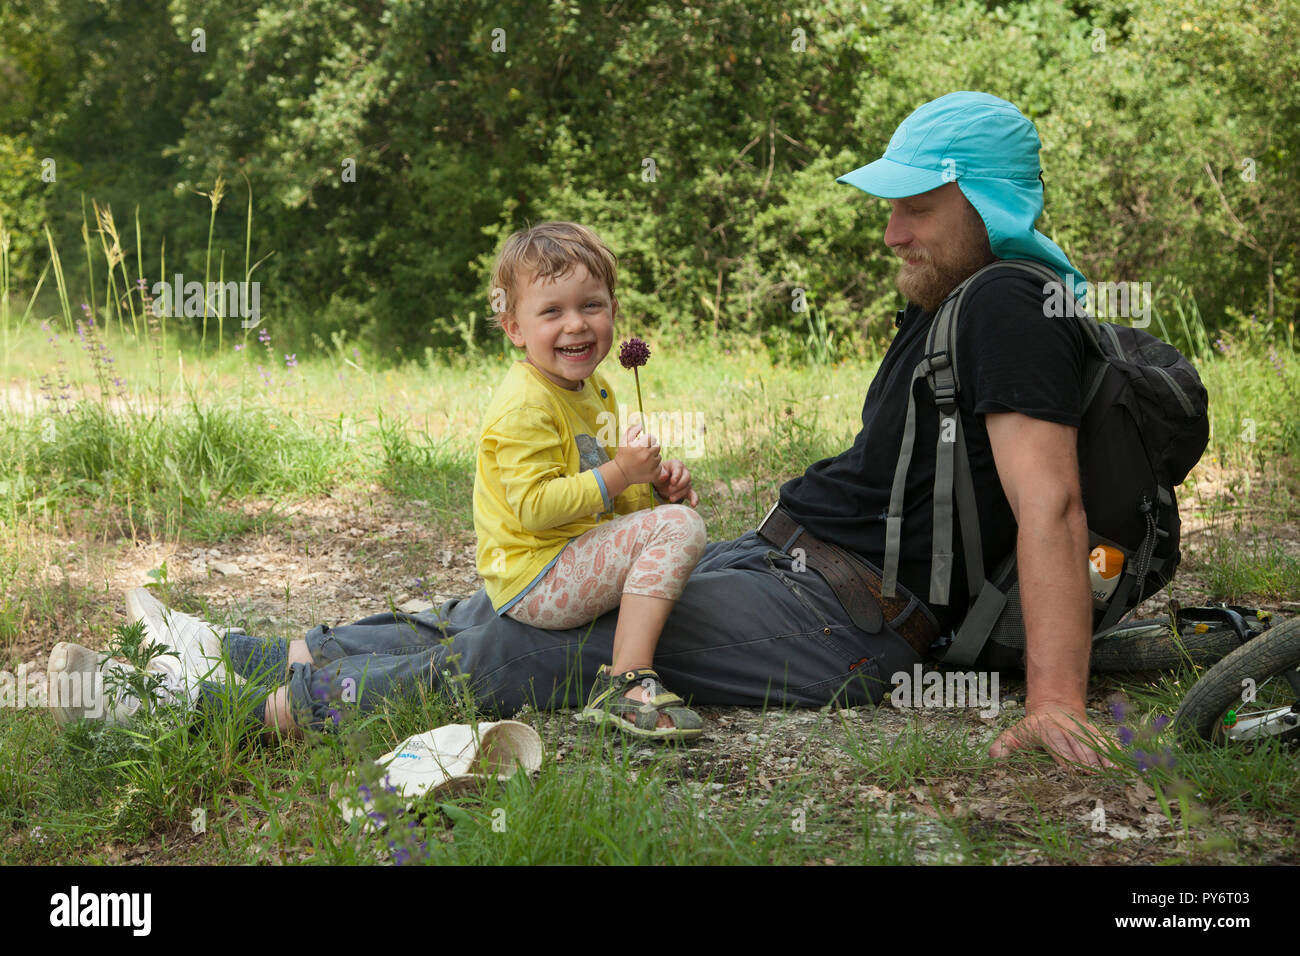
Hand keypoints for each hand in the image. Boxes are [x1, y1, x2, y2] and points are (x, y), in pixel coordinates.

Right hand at [614, 424, 661, 484]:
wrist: (621, 474)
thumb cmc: (623, 455)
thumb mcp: (624, 441)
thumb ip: (632, 430)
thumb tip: (641, 424)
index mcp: (641, 447)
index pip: (652, 438)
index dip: (647, 441)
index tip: (641, 445)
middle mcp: (647, 456)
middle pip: (657, 447)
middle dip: (651, 449)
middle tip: (642, 453)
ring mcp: (651, 466)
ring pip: (659, 457)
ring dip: (653, 458)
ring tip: (643, 461)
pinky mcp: (654, 475)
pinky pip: (659, 467)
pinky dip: (654, 468)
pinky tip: (646, 468)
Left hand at [654, 459, 698, 506]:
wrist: (660, 481)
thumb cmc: (659, 474)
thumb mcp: (657, 473)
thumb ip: (660, 474)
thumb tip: (665, 476)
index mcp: (676, 464)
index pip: (678, 469)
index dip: (676, 476)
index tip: (672, 482)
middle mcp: (684, 472)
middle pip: (686, 477)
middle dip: (678, 485)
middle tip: (669, 489)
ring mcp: (687, 481)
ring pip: (687, 487)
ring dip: (680, 494)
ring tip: (671, 499)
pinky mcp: (688, 490)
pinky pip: (693, 494)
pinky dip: (694, 499)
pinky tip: (694, 505)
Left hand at [989, 702, 1115, 770]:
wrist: (1053, 706)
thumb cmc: (1033, 727)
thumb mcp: (1015, 733)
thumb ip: (1004, 745)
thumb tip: (994, 758)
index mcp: (1048, 730)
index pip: (1057, 744)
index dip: (1066, 757)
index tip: (1072, 771)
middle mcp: (1068, 728)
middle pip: (1079, 745)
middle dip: (1087, 760)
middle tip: (1094, 776)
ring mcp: (1083, 729)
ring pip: (1095, 742)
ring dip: (1104, 756)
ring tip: (1112, 772)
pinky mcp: (1095, 732)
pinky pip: (1106, 741)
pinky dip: (1115, 751)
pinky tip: (1122, 764)